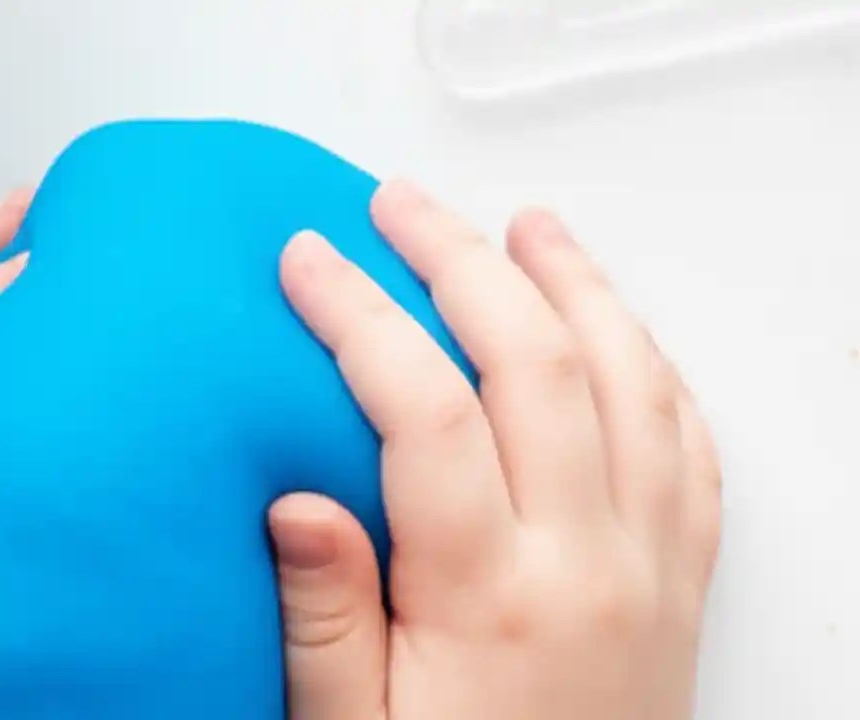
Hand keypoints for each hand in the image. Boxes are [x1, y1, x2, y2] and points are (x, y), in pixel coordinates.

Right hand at [272, 181, 721, 719]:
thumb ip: (323, 621)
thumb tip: (296, 502)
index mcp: (490, 598)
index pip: (425, 412)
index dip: (361, 316)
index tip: (308, 259)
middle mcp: (587, 563)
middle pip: (537, 362)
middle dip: (460, 262)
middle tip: (399, 207)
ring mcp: (649, 565)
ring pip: (633, 383)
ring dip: (579, 287)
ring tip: (529, 228)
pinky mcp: (682, 582)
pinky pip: (692, 449)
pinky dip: (658, 371)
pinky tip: (623, 334)